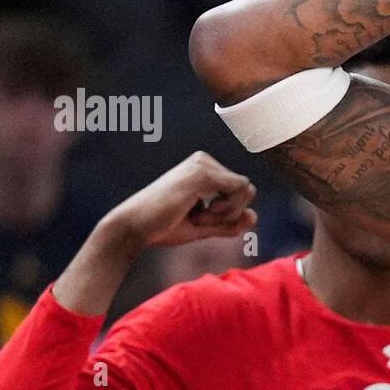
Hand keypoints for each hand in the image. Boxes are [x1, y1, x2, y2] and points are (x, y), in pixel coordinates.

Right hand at [102, 151, 257, 251]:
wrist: (135, 228)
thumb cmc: (164, 227)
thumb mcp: (205, 227)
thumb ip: (230, 224)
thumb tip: (254, 215)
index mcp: (205, 170)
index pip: (241, 192)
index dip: (228, 214)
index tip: (199, 219)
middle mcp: (205, 161)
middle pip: (247, 190)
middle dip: (229, 213)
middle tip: (197, 218)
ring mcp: (203, 163)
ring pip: (246, 190)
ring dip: (225, 213)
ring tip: (194, 215)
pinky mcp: (203, 172)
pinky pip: (239, 191)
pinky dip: (224, 211)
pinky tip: (197, 213)